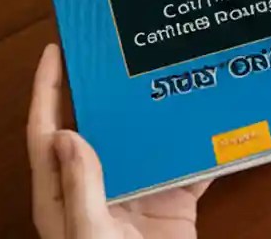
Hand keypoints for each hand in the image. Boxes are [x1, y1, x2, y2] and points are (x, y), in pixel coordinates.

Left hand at [27, 44, 208, 238]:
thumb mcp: (89, 235)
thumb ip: (80, 187)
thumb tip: (68, 132)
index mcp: (62, 195)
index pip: (48, 132)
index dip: (47, 90)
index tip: (57, 50)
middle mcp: (99, 186)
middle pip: (100, 127)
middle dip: (109, 90)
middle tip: (123, 50)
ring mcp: (138, 194)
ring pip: (149, 140)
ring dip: (163, 111)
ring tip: (176, 73)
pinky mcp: (174, 204)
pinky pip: (193, 166)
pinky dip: (209, 144)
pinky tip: (223, 121)